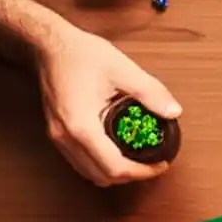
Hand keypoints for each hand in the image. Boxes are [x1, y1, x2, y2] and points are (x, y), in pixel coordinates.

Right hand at [36, 26, 180, 186]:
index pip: (114, 168)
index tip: (160, 165)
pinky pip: (80, 161)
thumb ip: (150, 92)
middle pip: (101, 177)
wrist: (48, 44)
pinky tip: (117, 150)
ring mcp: (57, 136)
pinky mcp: (56, 132)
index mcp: (81, 125)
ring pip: (89, 173)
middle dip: (130, 176)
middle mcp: (65, 137)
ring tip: (137, 159)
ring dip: (114, 172)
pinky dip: (100, 163)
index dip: (141, 172)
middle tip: (152, 164)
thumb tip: (174, 112)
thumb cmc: (80, 54)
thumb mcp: (122, 69)